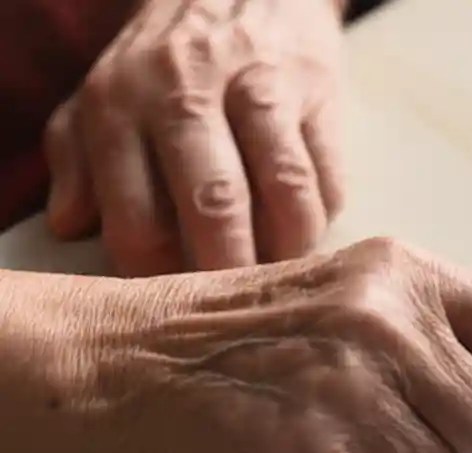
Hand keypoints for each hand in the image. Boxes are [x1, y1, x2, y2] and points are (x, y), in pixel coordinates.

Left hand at [43, 0, 345, 275]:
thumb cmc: (164, 60)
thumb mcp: (102, 99)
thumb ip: (78, 163)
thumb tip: (72, 227)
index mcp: (119, 105)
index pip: (137, 217)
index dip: (161, 275)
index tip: (177, 298)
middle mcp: (184, 90)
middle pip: (215, 203)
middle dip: (233, 269)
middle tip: (241, 302)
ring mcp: (256, 84)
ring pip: (285, 189)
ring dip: (289, 246)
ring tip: (281, 268)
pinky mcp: (314, 85)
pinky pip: (327, 172)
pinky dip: (322, 213)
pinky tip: (306, 223)